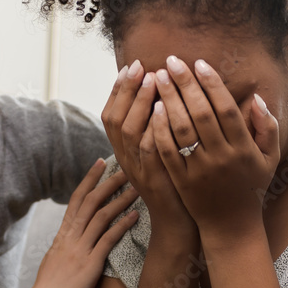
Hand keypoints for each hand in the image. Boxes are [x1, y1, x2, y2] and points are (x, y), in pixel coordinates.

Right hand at [28, 159, 138, 287]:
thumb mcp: (55, 259)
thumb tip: (75, 239)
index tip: (100, 163)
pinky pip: (108, 239)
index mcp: (62, 235)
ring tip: (137, 188)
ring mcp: (79, 249)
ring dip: (120, 200)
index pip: (76, 199)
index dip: (89, 180)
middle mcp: (70, 237)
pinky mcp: (89, 264)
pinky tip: (135, 216)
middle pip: (91, 202)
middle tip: (125, 168)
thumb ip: (67, 246)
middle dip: (109, 182)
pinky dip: (122, 225)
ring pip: (101, 216)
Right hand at [102, 61, 191, 220]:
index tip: (130, 66)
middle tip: (140, 65)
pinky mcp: (155, 178)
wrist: (178, 222)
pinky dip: (154, 127)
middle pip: (115, 119)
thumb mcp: (157, 153)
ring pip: (129, 131)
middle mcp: (125, 159)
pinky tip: (164, 108)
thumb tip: (159, 94)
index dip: (117, 90)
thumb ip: (153, 128)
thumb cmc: (173, 183)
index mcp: (123, 152)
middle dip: (126, 89)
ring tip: (153, 79)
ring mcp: (138, 170)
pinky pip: (150, 149)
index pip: (110, 115)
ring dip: (139, 103)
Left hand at [150, 56, 279, 238]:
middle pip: (200, 114)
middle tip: (171, 61)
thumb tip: (255, 97)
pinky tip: (153, 108)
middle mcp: (222, 157)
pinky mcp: (181, 181)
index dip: (212, 84)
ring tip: (158, 77)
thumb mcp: (269, 158)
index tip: (199, 63)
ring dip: (168, 100)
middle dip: (185, 84)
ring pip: (181, 130)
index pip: (226, 109)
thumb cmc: (251, 186)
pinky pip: (168, 151)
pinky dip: (159, 129)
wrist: (232, 226)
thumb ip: (267, 127)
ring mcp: (200, 170)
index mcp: (244, 148)